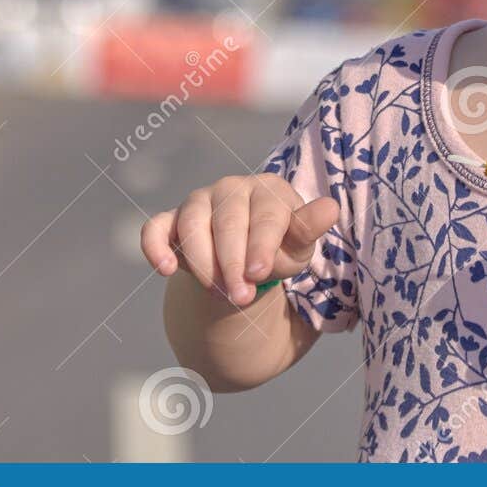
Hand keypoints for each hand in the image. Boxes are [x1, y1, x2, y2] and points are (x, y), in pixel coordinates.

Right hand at [141, 173, 339, 306]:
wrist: (244, 259)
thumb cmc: (278, 248)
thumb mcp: (299, 244)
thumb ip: (310, 228)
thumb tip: (331, 208)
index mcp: (269, 189)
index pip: (266, 215)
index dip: (261, 246)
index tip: (259, 275)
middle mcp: (232, 188)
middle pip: (228, 222)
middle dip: (233, 263)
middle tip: (240, 297)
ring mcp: (198, 201)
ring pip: (192, 225)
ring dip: (202, 263)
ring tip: (218, 292)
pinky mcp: (171, 219)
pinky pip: (155, 227)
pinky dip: (155, 246)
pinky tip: (166, 269)